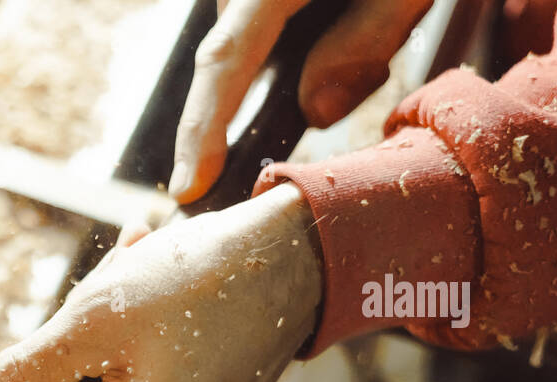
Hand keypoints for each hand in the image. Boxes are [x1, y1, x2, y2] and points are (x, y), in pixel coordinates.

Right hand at [169, 0, 431, 201]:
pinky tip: (348, 5)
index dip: (203, 131)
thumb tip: (313, 111)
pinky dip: (298, 26)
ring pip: (253, 33)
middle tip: (365, 63)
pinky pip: (262, 13)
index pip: (226, 60)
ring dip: (298, 48)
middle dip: (279, 87)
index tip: (187, 189)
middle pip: (238, 51)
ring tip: (370, 15)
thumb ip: (365, 43)